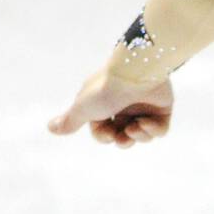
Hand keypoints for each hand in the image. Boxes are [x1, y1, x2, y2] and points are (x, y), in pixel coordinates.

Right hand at [47, 68, 173, 147]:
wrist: (136, 72)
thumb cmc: (106, 89)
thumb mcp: (82, 107)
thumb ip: (69, 120)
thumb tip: (50, 128)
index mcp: (103, 102)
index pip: (102, 129)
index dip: (103, 137)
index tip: (107, 134)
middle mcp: (123, 104)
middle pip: (122, 134)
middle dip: (123, 141)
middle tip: (123, 137)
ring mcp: (143, 105)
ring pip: (142, 134)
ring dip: (139, 136)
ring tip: (136, 127)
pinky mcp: (162, 106)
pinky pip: (160, 128)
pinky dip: (154, 130)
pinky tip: (147, 123)